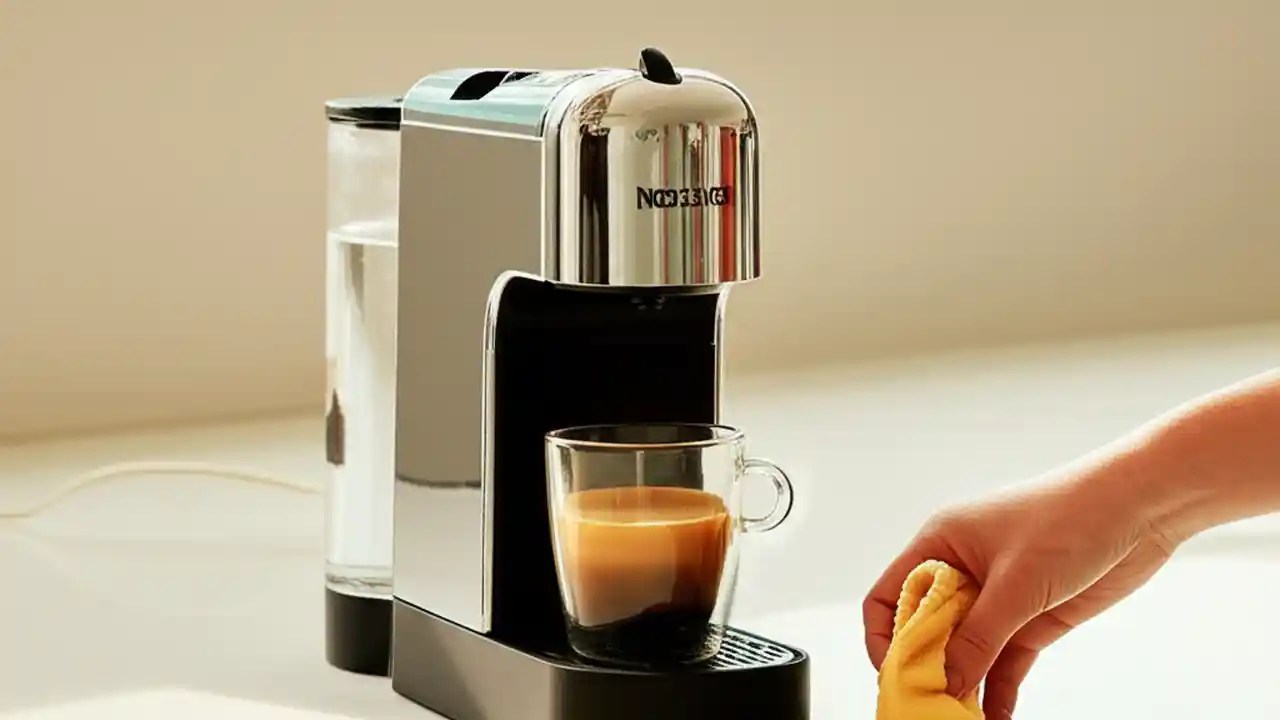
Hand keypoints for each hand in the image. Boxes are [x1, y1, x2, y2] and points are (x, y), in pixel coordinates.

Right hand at [862, 452, 1182, 718]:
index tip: (896, 675)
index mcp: (940, 544)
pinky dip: (998, 690)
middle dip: (925, 670)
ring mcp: (996, 597)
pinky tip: (997, 717)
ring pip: (964, 651)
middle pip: (924, 630)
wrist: (1140, 508)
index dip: (884, 637)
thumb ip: (978, 637)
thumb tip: (946, 681)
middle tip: (930, 705)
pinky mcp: (1031, 619)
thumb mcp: (1016, 582)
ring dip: (962, 685)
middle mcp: (961, 571)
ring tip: (960, 717)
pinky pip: (1003, 663)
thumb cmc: (1070, 519)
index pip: (889, 596)